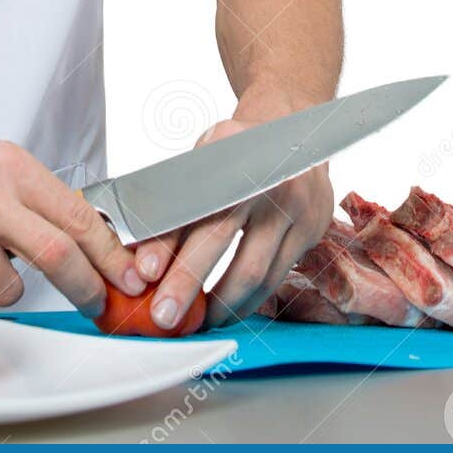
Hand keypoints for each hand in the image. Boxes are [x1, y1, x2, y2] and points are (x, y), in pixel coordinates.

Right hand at [0, 129, 147, 315]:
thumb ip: (37, 197)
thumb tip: (87, 238)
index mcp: (14, 166)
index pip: (78, 214)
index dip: (111, 252)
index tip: (129, 275)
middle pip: (58, 252)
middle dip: (87, 286)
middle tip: (97, 301)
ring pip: (14, 283)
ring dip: (15, 288)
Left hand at [128, 114, 333, 331]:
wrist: (294, 130)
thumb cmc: (235, 152)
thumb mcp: (201, 160)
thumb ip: (174, 202)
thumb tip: (139, 257)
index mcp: (228, 150)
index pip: (189, 203)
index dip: (165, 242)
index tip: (144, 273)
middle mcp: (265, 175)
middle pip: (220, 240)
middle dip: (187, 284)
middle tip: (163, 317)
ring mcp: (295, 203)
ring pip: (254, 271)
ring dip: (221, 305)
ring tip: (195, 321)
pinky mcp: (312, 229)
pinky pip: (277, 277)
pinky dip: (249, 301)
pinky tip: (228, 310)